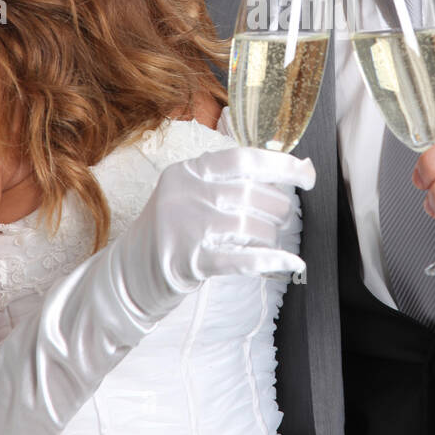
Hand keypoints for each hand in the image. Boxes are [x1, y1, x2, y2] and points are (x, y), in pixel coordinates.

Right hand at [137, 146, 315, 303]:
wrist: (127, 275)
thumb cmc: (171, 233)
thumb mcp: (190, 194)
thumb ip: (227, 182)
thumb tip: (291, 171)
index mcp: (188, 171)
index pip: (243, 159)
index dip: (281, 165)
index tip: (307, 174)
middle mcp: (185, 194)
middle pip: (252, 194)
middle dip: (278, 208)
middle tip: (281, 218)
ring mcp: (185, 227)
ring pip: (250, 225)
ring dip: (270, 235)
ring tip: (269, 240)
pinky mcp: (189, 261)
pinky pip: (242, 258)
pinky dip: (271, 260)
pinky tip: (291, 262)